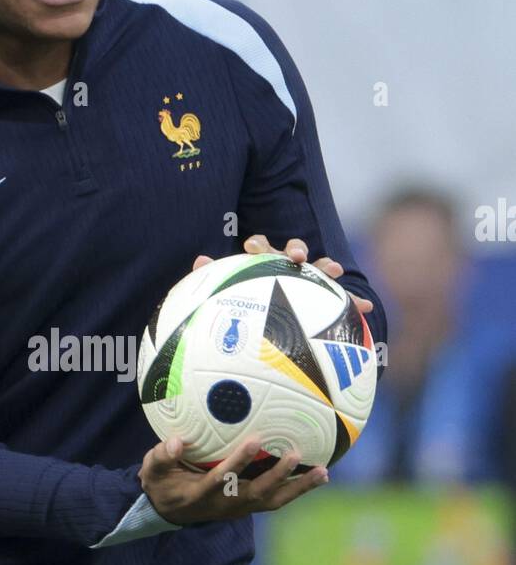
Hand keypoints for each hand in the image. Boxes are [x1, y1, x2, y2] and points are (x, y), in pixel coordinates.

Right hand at [139, 433, 327, 525]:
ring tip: (322, 472)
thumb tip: (177, 441)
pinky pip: (276, 501)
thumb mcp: (151, 469)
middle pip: (255, 493)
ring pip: (271, 502)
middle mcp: (222, 506)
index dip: (239, 462)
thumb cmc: (161, 482)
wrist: (167, 510)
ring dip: (297, 488)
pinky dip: (297, 490)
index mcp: (199, 494)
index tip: (255, 440)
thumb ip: (162, 455)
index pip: (222, 479)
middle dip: (277, 475)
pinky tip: (318, 477)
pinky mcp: (247, 508)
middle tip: (295, 453)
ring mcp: (237, 509)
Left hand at [192, 234, 373, 314]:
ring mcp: (308, 280)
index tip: (251, 248)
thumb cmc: (248, 302)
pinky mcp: (327, 298)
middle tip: (296, 256)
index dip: (258, 245)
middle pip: (294, 251)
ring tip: (334, 271)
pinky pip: (341, 299)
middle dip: (296, 250)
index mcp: (263, 262)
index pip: (260, 246)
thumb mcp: (231, 290)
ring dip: (326, 269)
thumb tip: (199, 261)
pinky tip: (365, 307)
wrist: (272, 319)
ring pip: (320, 270)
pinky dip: (353, 302)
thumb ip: (215, 276)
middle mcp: (286, 265)